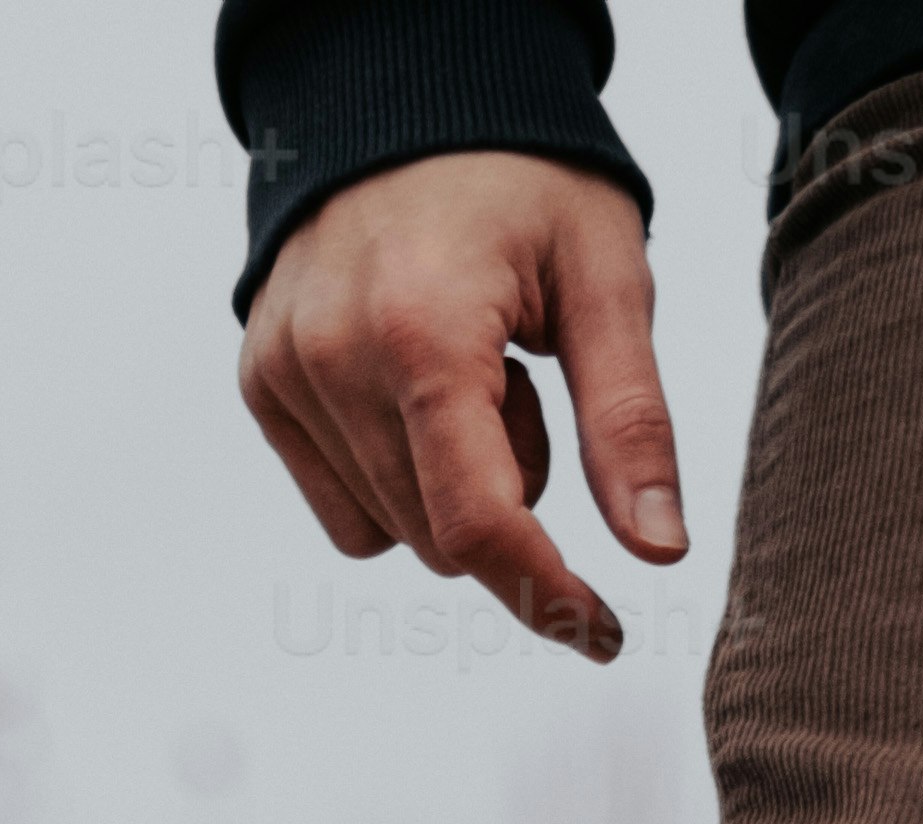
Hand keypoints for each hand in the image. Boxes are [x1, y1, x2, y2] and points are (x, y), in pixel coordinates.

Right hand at [241, 151, 686, 657]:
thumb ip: (631, 419)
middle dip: (508, 503)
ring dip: (451, 489)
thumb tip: (659, 548)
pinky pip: (343, 509)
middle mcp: (335, 357)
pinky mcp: (263, 381)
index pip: (481, 525)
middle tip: (527, 389)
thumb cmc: (520, 175)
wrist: (406, 92)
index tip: (604, 632)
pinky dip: (395, 483)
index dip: (549, 595)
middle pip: (441, 540)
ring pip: (393, 534)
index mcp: (422, 329)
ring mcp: (286, 371)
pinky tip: (417, 393)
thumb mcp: (605, 277)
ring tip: (468, 373)